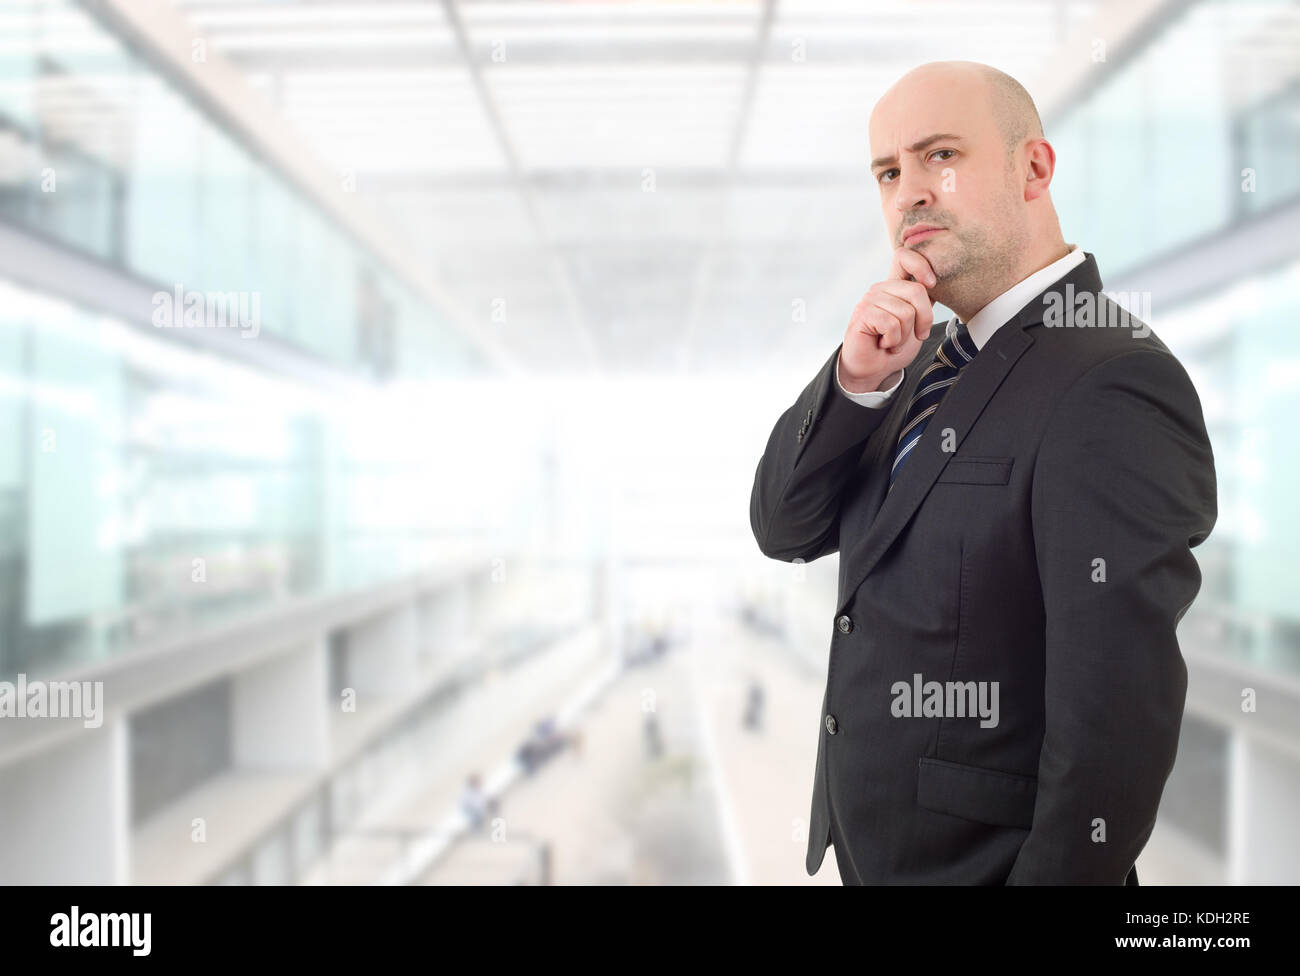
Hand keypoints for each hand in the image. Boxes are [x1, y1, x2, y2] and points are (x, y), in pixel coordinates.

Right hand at [839, 246, 936, 392]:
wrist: (874, 369)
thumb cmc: (894, 346)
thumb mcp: (917, 322)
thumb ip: (924, 302)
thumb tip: (936, 284)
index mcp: (895, 286)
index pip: (904, 256)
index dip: (921, 265)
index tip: (931, 284)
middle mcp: (881, 289)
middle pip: (917, 291)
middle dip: (924, 320)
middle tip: (913, 335)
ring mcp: (870, 300)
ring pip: (906, 312)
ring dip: (904, 336)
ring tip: (892, 341)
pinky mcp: (863, 314)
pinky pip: (892, 324)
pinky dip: (893, 341)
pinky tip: (882, 343)